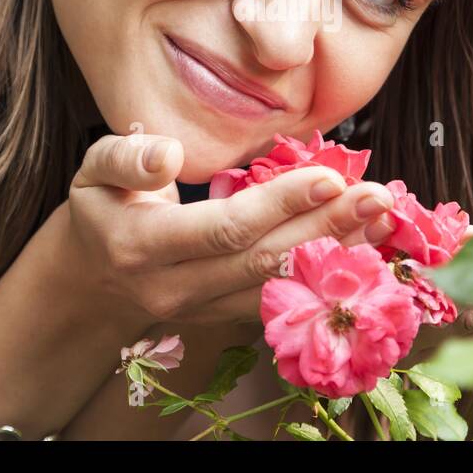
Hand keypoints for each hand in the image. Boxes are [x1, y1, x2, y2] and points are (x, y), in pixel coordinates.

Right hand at [63, 133, 398, 328]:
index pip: (225, 228)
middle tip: (379, 195)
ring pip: (280, 286)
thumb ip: (127, 159)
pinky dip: (326, 273)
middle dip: (327, 227)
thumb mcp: (93, 171)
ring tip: (383, 217)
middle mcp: (176, 289)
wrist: (89, 281)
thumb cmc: (100, 209)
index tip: (329, 175)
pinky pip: (282, 299)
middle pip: (264, 261)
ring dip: (337, 252)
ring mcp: (203, 312)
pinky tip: (363, 245)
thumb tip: (170, 154)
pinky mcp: (225, 318)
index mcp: (144, 247)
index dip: (280, 204)